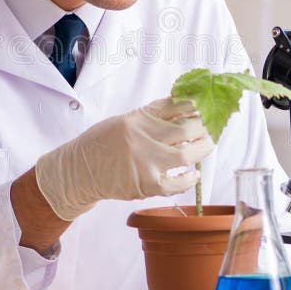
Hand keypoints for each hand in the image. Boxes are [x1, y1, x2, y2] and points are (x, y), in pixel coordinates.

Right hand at [34, 97, 213, 220]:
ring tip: (207, 145)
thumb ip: (152, 115)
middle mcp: (142, 139)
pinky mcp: (147, 185)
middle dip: (203, 126)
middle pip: (187, 129)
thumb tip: (184, 106)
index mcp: (137, 119)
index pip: (175, 106)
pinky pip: (177, 183)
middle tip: (210, 125)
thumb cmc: (103, 143)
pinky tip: (193, 174)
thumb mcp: (125, 120)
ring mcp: (146, 163)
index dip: (195, 104)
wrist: (80, 171)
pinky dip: (189, 179)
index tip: (205, 104)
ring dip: (203, 149)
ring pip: (187, 155)